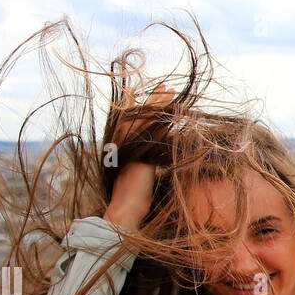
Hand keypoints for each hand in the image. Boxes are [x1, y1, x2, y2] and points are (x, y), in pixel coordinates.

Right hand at [104, 82, 175, 229]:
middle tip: (165, 86)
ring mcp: (128, 144)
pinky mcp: (139, 149)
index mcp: (121, 146)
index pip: (131, 119)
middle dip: (152, 99)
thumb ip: (142, 164)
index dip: (141, 106)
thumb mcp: (139, 177)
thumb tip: (150, 164)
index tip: (151, 97)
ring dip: (159, 102)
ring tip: (171, 89)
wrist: (126, 208)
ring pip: (145, 115)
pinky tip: (173, 106)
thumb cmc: (133, 199)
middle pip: (138, 112)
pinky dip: (162, 115)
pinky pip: (151, 126)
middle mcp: (121, 141)